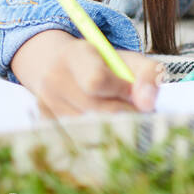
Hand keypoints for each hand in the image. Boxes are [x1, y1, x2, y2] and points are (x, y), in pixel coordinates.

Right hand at [10, 29, 161, 119]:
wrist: (60, 66)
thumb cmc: (104, 65)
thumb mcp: (129, 60)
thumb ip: (148, 74)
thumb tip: (147, 104)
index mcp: (76, 55)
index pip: (96, 81)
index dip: (122, 92)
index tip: (137, 95)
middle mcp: (54, 79)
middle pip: (96, 110)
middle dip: (124, 114)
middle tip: (135, 111)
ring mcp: (45, 103)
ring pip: (89, 129)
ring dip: (112, 126)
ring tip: (117, 113)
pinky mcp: (44, 123)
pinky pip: (79, 139)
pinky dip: (97, 134)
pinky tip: (100, 122)